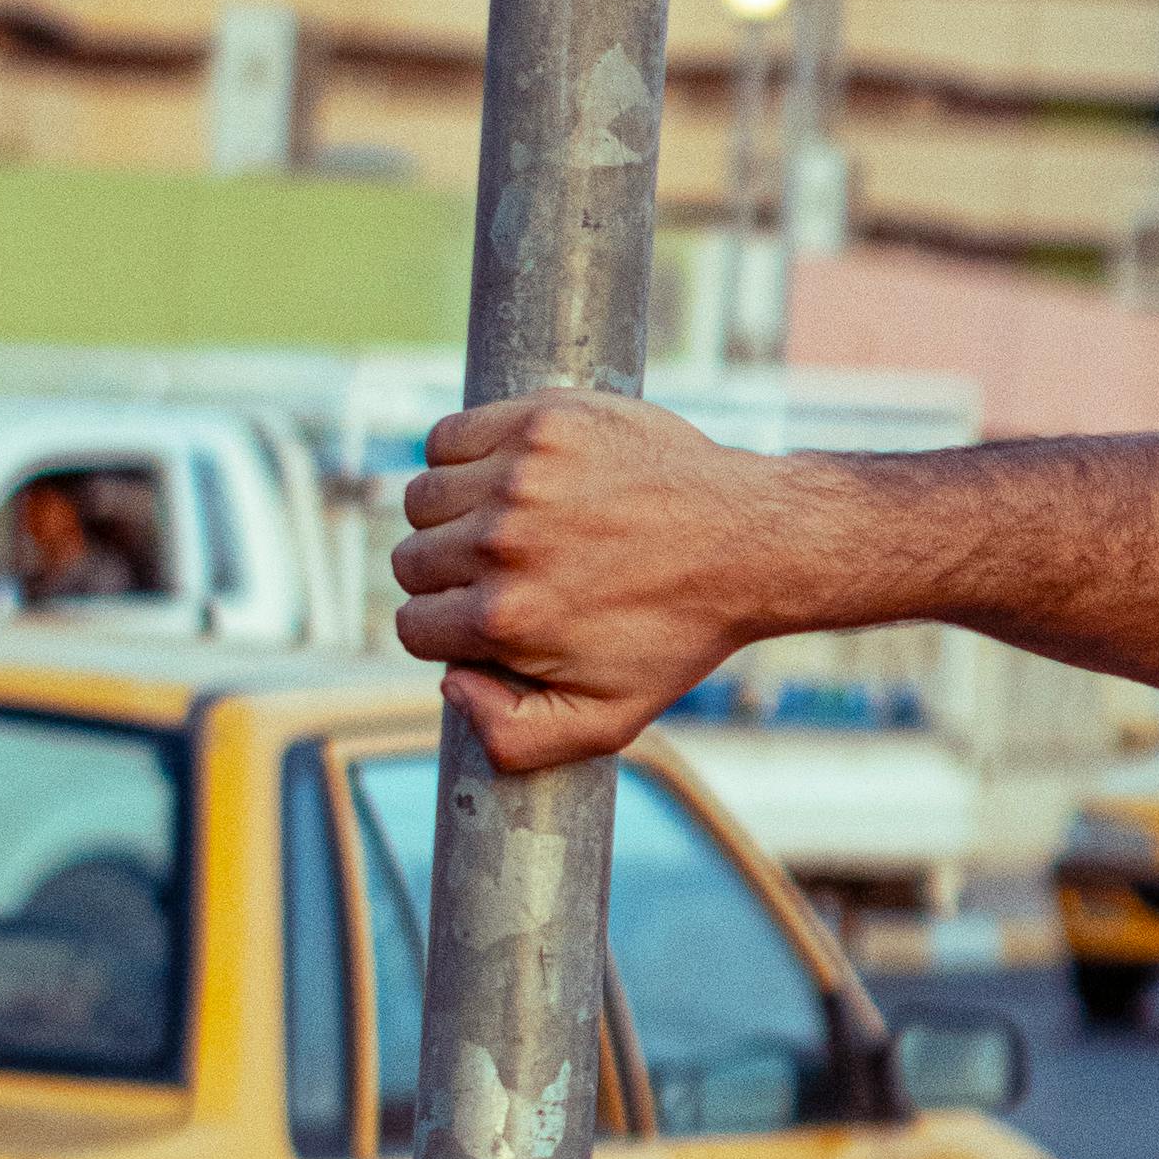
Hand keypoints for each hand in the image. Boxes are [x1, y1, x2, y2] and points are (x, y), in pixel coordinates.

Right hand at [392, 393, 797, 768]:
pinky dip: (462, 456)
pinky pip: (449, 436)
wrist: (748, 542)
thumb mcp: (608, 720)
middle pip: (410, 561)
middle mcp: (502, 544)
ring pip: (422, 498)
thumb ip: (512, 738)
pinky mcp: (540, 421)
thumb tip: (449, 686)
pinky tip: (505, 477)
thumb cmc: (678, 632)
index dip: (447, 630)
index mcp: (505, 620)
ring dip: (450, 515)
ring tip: (505, 526)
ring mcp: (519, 475)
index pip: (413, 627)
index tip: (487, 618)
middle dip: (446, 577)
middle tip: (504, 574)